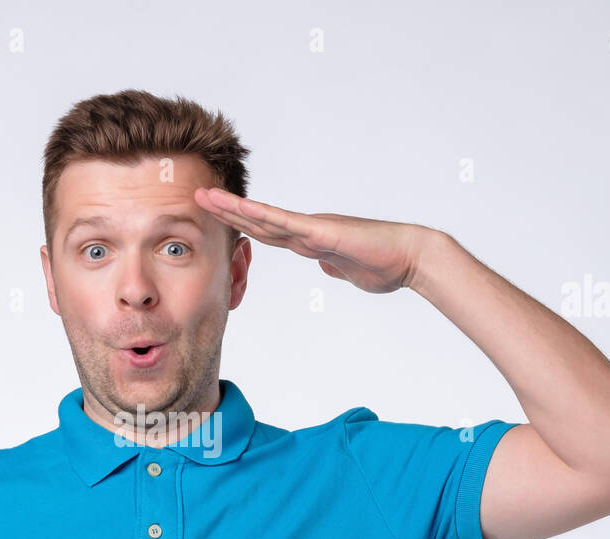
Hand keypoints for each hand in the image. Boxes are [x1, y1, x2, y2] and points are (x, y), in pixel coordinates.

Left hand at [194, 186, 427, 294]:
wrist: (412, 258)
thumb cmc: (386, 265)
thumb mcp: (349, 271)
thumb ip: (334, 265)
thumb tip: (324, 264)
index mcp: (310, 241)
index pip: (268, 232)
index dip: (241, 224)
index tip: (217, 217)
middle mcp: (308, 230)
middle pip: (258, 220)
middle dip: (226, 211)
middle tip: (197, 197)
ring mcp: (314, 229)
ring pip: (265, 217)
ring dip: (234, 208)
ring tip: (205, 196)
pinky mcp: (324, 232)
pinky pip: (287, 223)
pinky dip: (263, 216)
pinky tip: (242, 209)